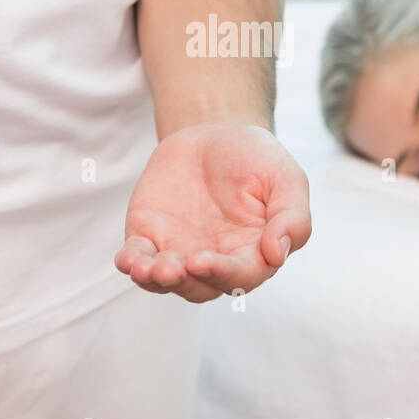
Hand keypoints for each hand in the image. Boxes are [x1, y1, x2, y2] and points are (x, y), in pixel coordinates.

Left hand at [116, 123, 311, 301]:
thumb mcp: (286, 179)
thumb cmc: (256, 160)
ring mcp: (180, 251)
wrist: (215, 132)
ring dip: (154, 280)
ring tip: (146, 269)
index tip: (204, 261)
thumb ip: (292, 217)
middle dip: (184, 281)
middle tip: (172, 267)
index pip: (240, 275)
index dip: (222, 273)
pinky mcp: (149, 236)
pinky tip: (127, 260)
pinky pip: (138, 257)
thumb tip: (278, 254)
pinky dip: (131, 263)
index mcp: (252, 253)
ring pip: (166, 281)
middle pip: (200, 286)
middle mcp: (215, 260)